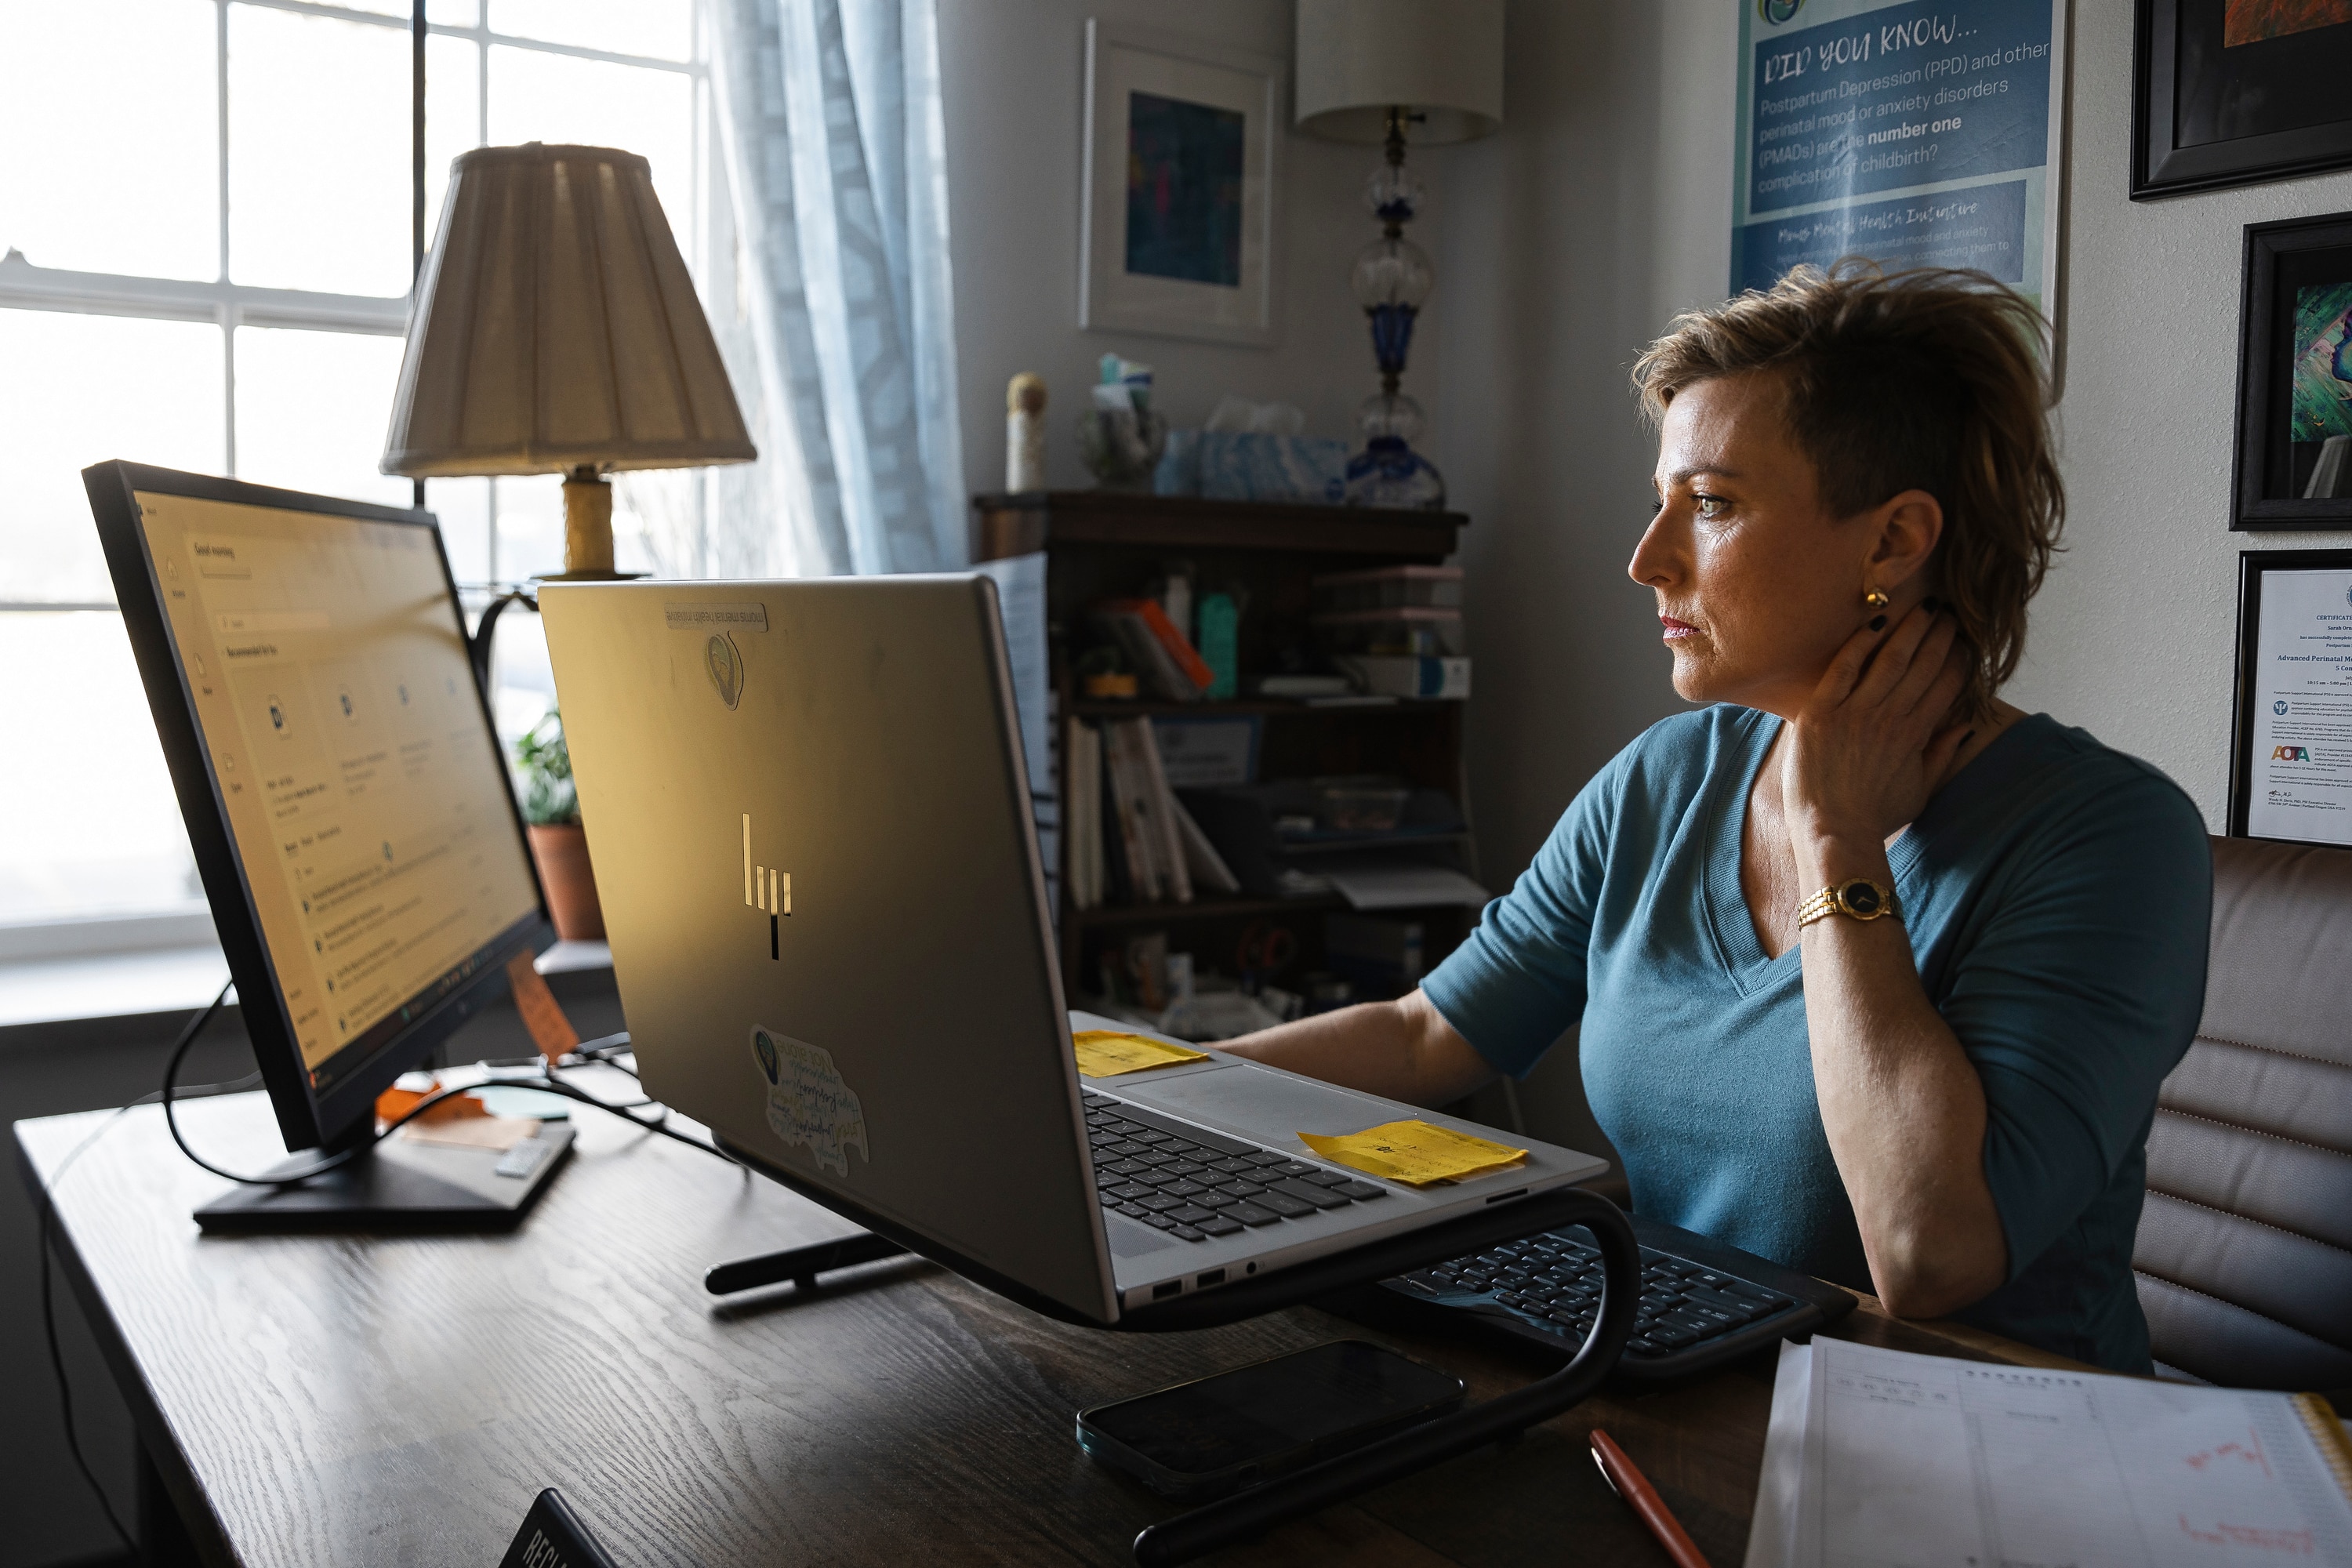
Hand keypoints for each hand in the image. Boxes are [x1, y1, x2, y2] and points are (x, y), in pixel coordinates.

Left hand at [1779, 605, 1971, 867]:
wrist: (1833, 833)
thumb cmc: (1873, 817)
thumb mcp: (1919, 791)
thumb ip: (1941, 756)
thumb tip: (1964, 727)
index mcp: (1915, 735)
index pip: (1945, 686)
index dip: (1957, 659)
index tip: (1964, 639)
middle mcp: (1891, 718)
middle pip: (1923, 665)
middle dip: (1940, 636)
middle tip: (1949, 612)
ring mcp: (1855, 713)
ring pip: (1891, 659)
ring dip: (1910, 629)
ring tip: (1924, 607)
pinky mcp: (1821, 713)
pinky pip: (1843, 667)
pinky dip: (1860, 642)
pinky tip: (1876, 622)